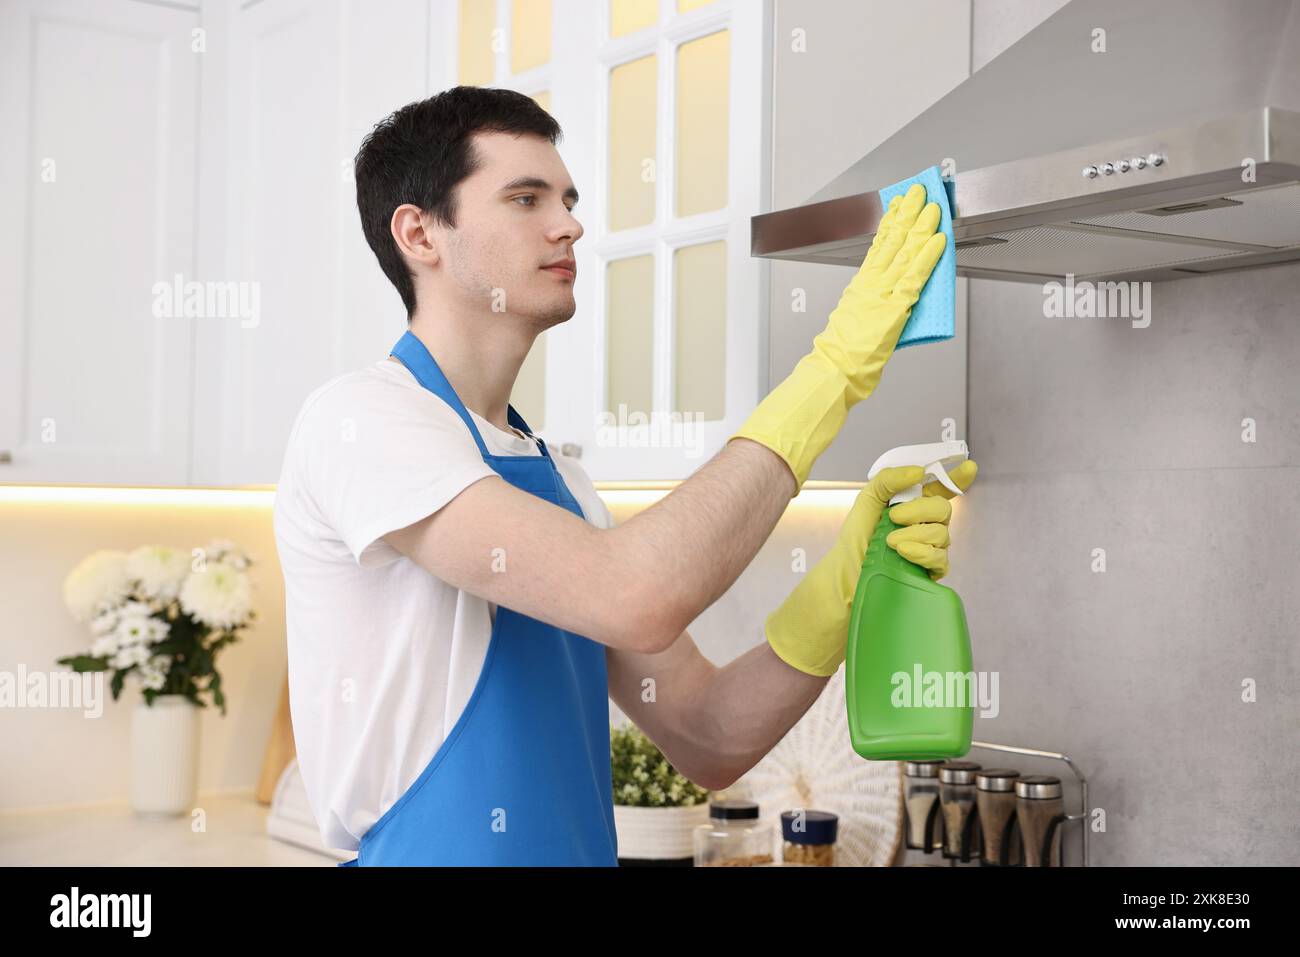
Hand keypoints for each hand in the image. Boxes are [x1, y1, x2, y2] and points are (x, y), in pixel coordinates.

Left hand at [764, 459, 977, 676]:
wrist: (847, 576)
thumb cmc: (857, 539)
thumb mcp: (867, 502)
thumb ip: (890, 480)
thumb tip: (919, 471)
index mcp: (914, 505)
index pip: (942, 488)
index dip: (957, 477)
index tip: (968, 465)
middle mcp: (926, 525)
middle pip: (944, 509)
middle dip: (921, 511)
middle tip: (894, 519)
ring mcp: (931, 549)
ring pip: (943, 534)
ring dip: (916, 534)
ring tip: (891, 543)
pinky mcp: (930, 572)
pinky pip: (940, 559)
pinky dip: (922, 553)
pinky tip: (905, 553)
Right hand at [813, 183, 948, 400]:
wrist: (835, 367)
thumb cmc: (844, 353)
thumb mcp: (856, 318)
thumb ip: (875, 302)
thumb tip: (895, 295)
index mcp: (861, 286)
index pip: (879, 246)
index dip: (891, 223)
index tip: (899, 205)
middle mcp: (870, 284)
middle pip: (893, 242)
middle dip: (908, 214)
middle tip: (919, 194)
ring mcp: (883, 293)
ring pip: (906, 252)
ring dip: (922, 227)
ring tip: (933, 209)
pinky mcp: (895, 307)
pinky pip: (916, 276)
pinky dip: (928, 257)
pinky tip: (938, 241)